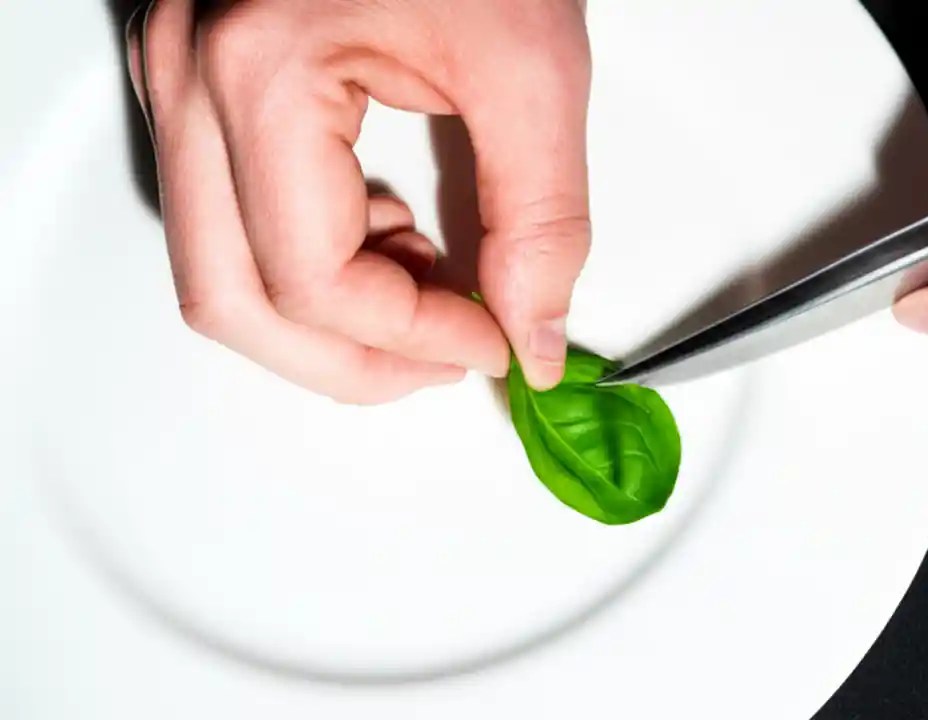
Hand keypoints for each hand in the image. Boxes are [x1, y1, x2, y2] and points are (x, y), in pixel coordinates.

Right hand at [125, 0, 590, 402]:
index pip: (312, 280)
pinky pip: (232, 221)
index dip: (414, 340)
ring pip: (223, 273)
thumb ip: (543, 218)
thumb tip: (535, 332)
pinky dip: (315, 261)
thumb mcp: (533, 64)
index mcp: (260, 69)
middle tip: (451, 359)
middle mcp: (191, 77)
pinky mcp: (206, 83)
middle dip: (354, 361)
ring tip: (432, 290)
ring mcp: (183, 80)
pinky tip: (391, 234)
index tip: (493, 345)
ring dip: (331, 317)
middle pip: (234, 301)